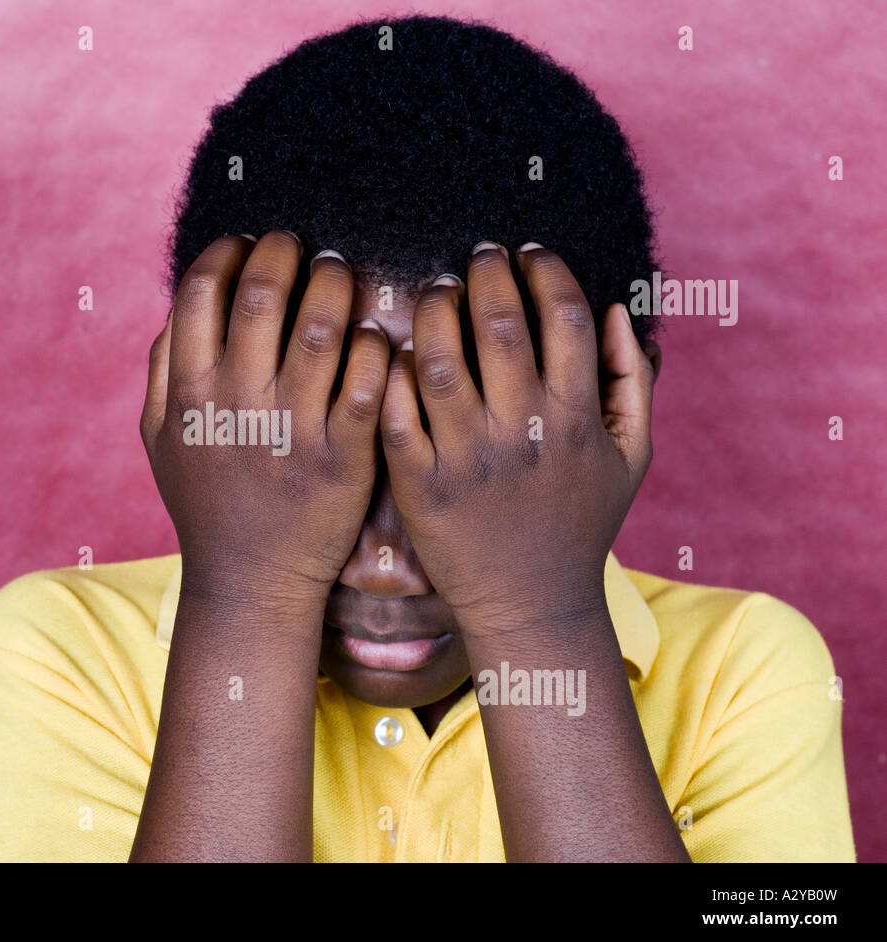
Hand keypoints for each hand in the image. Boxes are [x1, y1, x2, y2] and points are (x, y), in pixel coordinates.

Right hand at [141, 232, 389, 609]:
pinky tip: (372, 334)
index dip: (226, 253)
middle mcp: (238, 404)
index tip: (245, 245)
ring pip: (322, 327)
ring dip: (335, 284)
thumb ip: (163, 371)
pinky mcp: (344, 456)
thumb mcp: (161, 439)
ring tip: (339, 273)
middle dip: (283, 254)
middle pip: (262, 294)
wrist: (251, 579)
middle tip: (299, 247)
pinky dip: (373, 345)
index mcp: (190, 394)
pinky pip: (366, 379)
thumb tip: (181, 304)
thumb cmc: (208, 501)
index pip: (201, 292)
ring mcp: (293, 430)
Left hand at [379, 242, 655, 636]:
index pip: (566, 319)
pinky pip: (396, 411)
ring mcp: (466, 460)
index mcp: (576, 421)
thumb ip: (633, 384)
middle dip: (487, 273)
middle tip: (479, 256)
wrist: (528, 603)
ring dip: (434, 309)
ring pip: (439, 360)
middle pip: (500, 325)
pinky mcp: (419, 484)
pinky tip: (399, 348)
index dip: (547, 272)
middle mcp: (522, 434)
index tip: (530, 254)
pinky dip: (393, 371)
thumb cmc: (579, 523)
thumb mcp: (630, 458)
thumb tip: (617, 311)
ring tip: (437, 290)